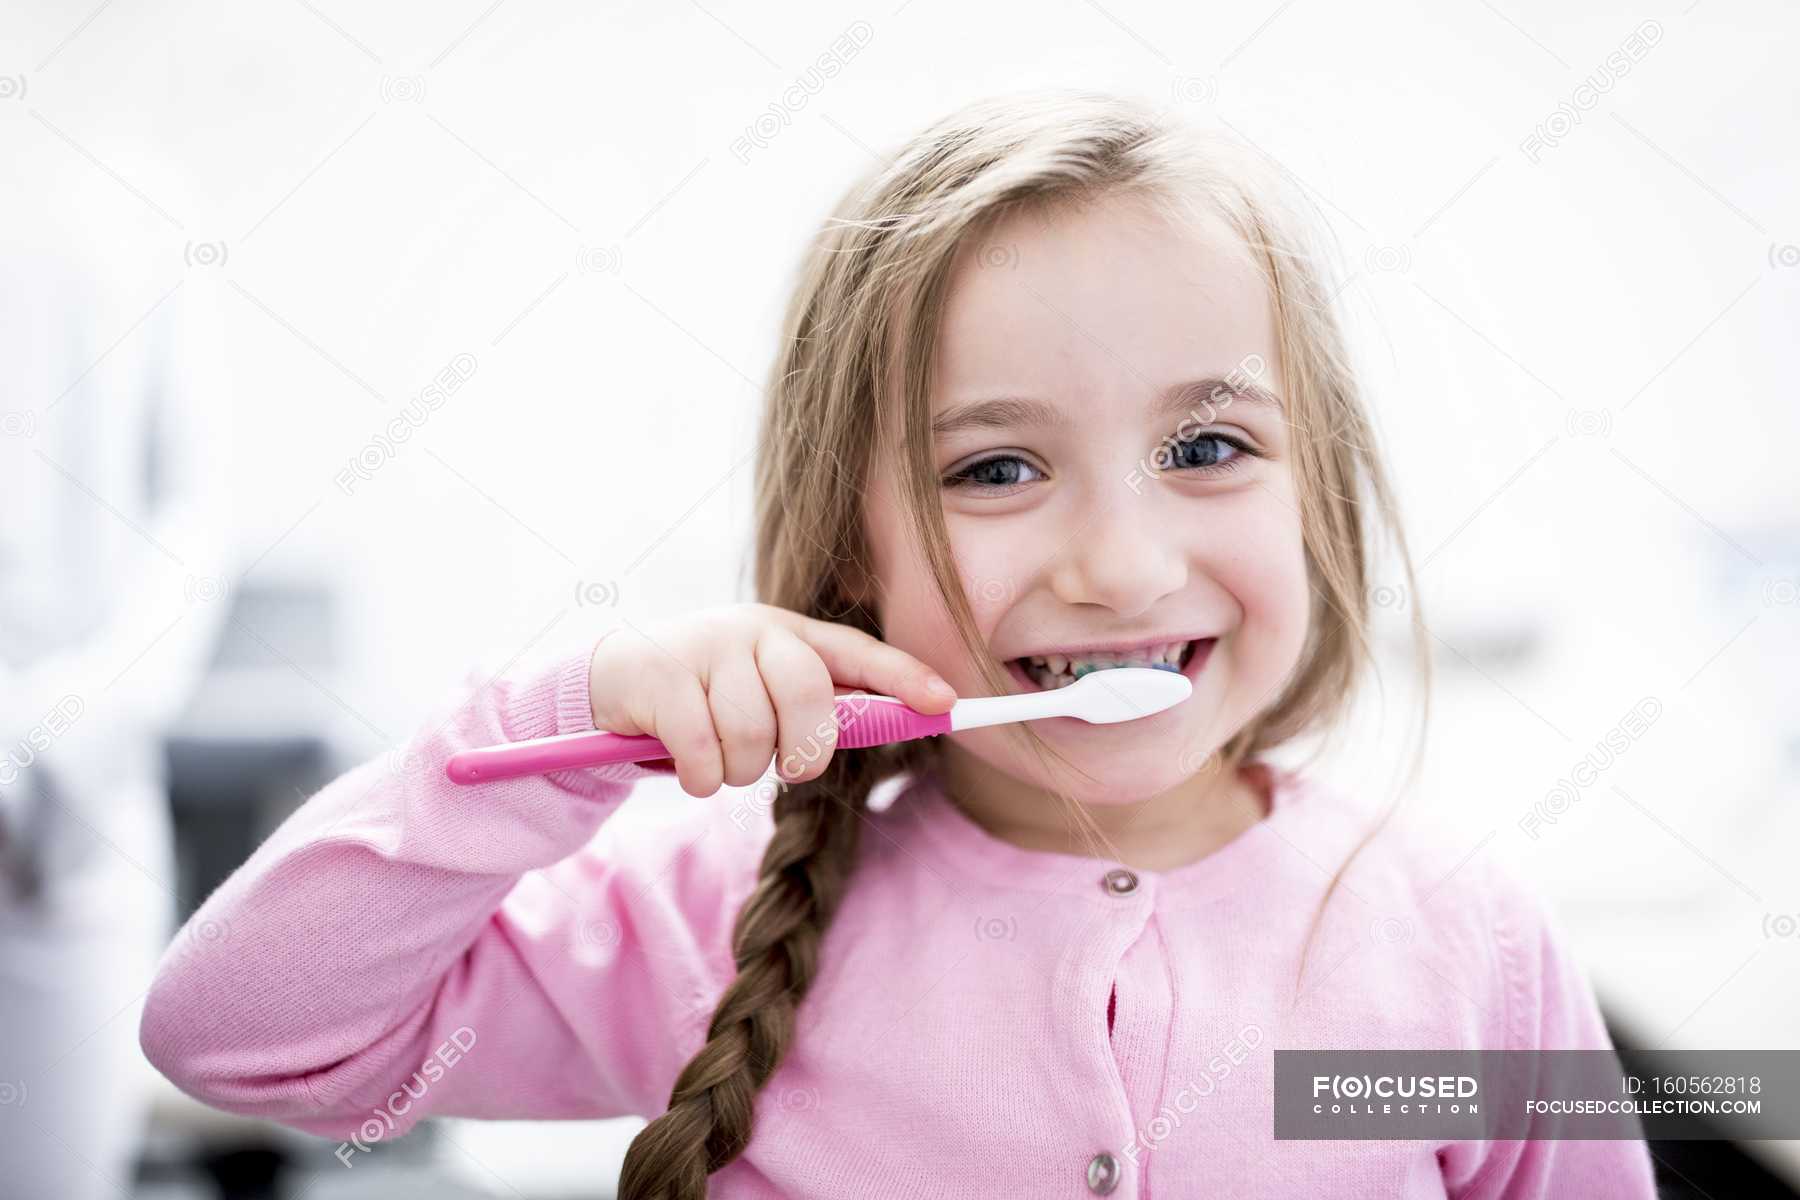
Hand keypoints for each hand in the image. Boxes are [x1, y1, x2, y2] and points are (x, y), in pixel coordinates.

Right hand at [587, 603, 956, 797]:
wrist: (614, 682)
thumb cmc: (709, 698)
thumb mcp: (764, 692)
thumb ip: (819, 706)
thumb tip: (899, 723)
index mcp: (791, 634)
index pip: (858, 652)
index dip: (904, 677)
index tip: (947, 705)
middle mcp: (754, 629)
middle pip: (807, 694)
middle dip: (803, 749)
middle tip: (784, 765)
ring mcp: (705, 646)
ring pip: (751, 733)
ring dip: (739, 771)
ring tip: (721, 761)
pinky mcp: (660, 673)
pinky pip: (702, 751)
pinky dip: (701, 777)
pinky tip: (688, 766)